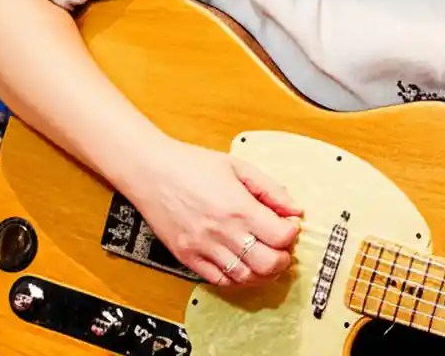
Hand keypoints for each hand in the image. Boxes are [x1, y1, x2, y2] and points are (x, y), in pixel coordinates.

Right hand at [120, 137, 303, 286]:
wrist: (150, 171)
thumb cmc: (191, 164)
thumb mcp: (238, 167)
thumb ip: (270, 189)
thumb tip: (294, 209)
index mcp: (239, 207)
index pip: (281, 236)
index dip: (292, 232)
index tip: (289, 224)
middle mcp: (222, 232)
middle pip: (268, 264)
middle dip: (283, 258)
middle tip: (282, 247)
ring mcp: (204, 248)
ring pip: (245, 278)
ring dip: (262, 273)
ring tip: (265, 258)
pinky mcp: (187, 257)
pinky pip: (218, 281)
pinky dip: (236, 279)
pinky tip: (242, 265)